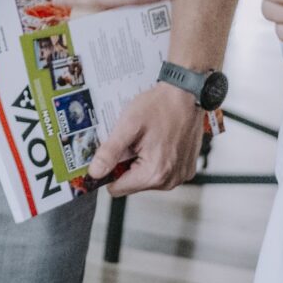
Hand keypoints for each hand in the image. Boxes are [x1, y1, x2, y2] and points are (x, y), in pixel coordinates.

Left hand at [89, 82, 206, 196]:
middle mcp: (170, 180)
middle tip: (133, 140)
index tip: (112, 153)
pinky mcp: (186, 169)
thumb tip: (95, 172)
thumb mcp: (128, 125)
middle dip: (127, 163)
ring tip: (147, 138)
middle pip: (132, 183)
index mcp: (154, 173)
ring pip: (146, 178)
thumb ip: (109, 152)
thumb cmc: (161, 106)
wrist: (187, 94)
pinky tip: (158, 141)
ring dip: (141, 161)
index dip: (109, 170)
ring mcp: (180, 175)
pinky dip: (156, 159)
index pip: (116, 188)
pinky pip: (162, 171)